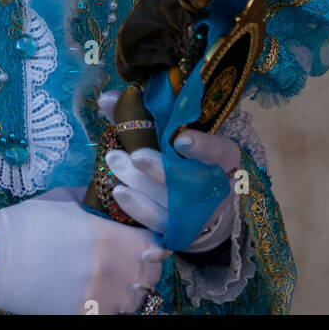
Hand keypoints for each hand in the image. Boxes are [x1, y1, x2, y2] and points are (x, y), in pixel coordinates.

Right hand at [0, 197, 168, 314]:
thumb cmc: (29, 222)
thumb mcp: (67, 202)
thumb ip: (97, 204)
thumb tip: (116, 201)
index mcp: (108, 238)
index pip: (154, 246)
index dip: (151, 240)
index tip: (142, 237)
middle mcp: (109, 272)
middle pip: (151, 276)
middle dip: (146, 265)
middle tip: (133, 258)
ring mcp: (97, 300)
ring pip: (136, 301)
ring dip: (131, 289)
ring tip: (116, 278)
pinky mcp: (82, 317)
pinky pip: (113, 314)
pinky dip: (112, 306)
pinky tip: (100, 294)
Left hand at [98, 90, 238, 251]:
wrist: (200, 199)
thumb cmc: (180, 153)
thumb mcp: (173, 130)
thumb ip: (141, 114)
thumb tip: (106, 99)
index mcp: (221, 154)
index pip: (215, 150)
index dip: (200, 146)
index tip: (179, 140)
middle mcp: (214, 186)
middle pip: (188, 180)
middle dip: (159, 168)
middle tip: (133, 156)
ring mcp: (198, 212)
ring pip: (171, 205)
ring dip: (141, 190)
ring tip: (116, 173)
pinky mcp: (180, 230)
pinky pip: (162, 228)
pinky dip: (143, 220)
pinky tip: (124, 206)